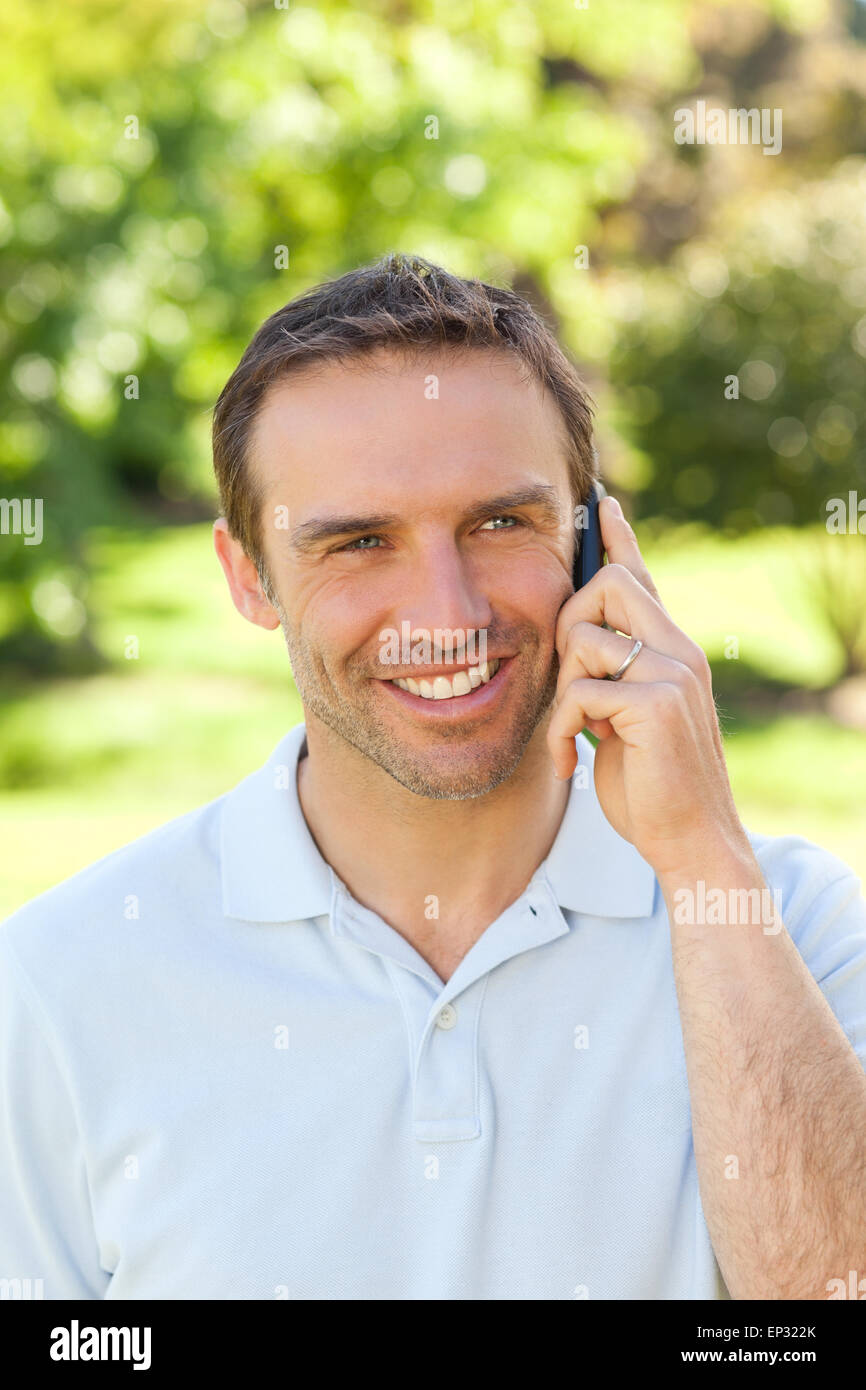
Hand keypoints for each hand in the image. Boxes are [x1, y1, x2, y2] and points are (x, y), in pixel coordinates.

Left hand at [548, 496, 749, 878]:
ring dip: (560, 689)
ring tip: (571, 733)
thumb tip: (576, 647)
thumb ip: (612, 680)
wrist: (689, 843)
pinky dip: (559, 728)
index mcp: (673, 652)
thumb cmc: (651, 788)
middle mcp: (679, 652)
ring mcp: (673, 674)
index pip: (642, 580)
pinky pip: (578, 691)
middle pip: (609, 584)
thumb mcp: (626, 723)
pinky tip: (567, 761)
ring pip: (586, 638)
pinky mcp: (658, 703)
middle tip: (565, 683)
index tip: (601, 503)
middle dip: (567, 622)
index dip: (619, 541)